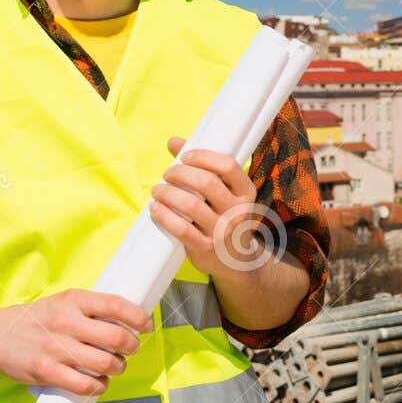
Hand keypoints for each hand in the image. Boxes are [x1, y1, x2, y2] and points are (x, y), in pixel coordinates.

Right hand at [0, 288, 151, 395]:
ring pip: (106, 364)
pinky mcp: (47, 372)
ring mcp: (57, 349)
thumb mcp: (63, 302)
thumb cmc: (37, 319)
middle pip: (117, 338)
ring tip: (115, 367)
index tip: (146, 326)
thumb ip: (90, 309)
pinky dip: (99, 387)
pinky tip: (100, 383)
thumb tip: (128, 320)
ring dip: (118, 368)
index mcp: (74, 300)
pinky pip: (85, 385)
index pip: (117, 305)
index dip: (139, 317)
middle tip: (130, 350)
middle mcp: (67, 323)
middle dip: (132, 347)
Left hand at [148, 136, 272, 278]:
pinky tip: (156, 208)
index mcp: (245, 192)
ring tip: (157, 190)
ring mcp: (222, 231)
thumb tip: (174, 142)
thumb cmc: (225, 217)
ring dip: (168, 193)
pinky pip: (182, 229)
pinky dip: (164, 216)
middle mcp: (237, 211)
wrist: (236, 261)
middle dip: (180, 173)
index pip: (228, 166)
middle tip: (168, 174)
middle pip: (207, 183)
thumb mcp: (224, 193)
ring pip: (191, 205)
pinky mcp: (206, 248)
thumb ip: (202, 166)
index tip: (186, 156)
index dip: (203, 157)